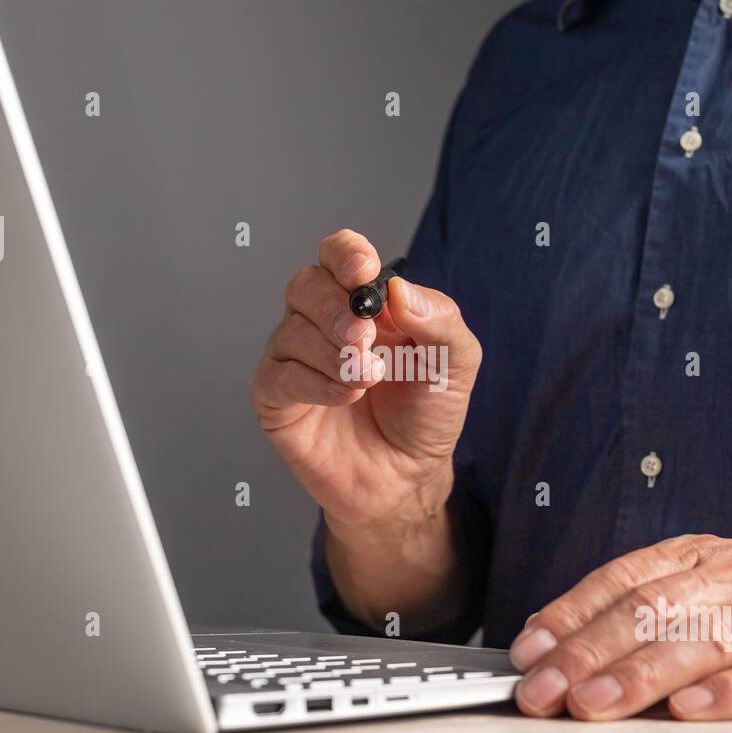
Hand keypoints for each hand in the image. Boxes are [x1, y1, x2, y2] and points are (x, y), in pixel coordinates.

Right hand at [251, 229, 481, 533]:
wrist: (408, 477)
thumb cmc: (425, 417)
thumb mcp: (456, 362)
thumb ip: (440, 319)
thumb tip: (402, 289)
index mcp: (364, 303)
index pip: (339, 256)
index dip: (345, 255)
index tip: (362, 273)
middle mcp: (323, 323)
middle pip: (306, 285)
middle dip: (336, 309)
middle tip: (366, 339)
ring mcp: (295, 359)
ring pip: (291, 330)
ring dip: (333, 354)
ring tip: (368, 379)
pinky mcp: (276, 399)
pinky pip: (279, 376)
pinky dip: (315, 383)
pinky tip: (346, 397)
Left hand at [509, 535, 731, 720]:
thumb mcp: (720, 583)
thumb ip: (656, 607)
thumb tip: (569, 645)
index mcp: (704, 555)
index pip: (623, 579)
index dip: (571, 614)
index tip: (529, 650)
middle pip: (652, 611)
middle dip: (589, 652)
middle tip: (545, 689)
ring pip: (703, 640)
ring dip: (642, 675)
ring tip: (596, 703)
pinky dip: (730, 692)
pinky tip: (691, 710)